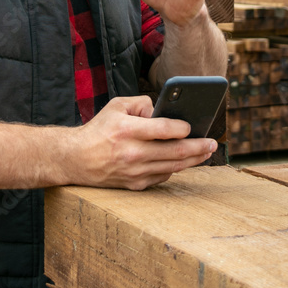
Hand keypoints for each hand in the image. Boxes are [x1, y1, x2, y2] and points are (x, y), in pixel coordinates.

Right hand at [65, 96, 217, 190]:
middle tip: (212, 143)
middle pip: (175, 152)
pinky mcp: (135, 184)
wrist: (75, 159)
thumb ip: (141, 103)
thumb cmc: (98, 130)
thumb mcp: (116, 106)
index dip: (182, 128)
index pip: (163, 129)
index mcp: (127, 130)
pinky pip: (162, 176)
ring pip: (173, 167)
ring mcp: (134, 171)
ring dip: (193, 160)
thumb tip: (163, 110)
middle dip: (198, 147)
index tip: (191, 126)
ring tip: (206, 152)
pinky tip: (183, 161)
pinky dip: (174, 168)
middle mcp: (132, 153)